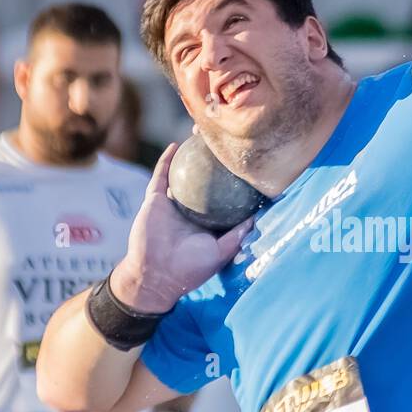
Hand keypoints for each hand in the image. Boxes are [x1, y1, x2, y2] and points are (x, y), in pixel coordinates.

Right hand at [110, 142, 253, 313]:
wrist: (155, 276)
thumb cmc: (190, 269)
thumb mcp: (220, 253)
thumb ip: (237, 236)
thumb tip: (256, 218)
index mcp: (207, 221)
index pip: (223, 196)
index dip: (233, 181)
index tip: (245, 165)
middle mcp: (191, 209)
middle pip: (205, 179)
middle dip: (214, 161)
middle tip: (225, 144)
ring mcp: (172, 204)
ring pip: (183, 172)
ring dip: (190, 155)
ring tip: (201, 136)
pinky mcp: (155, 200)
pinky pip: (161, 176)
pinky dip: (166, 161)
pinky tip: (175, 145)